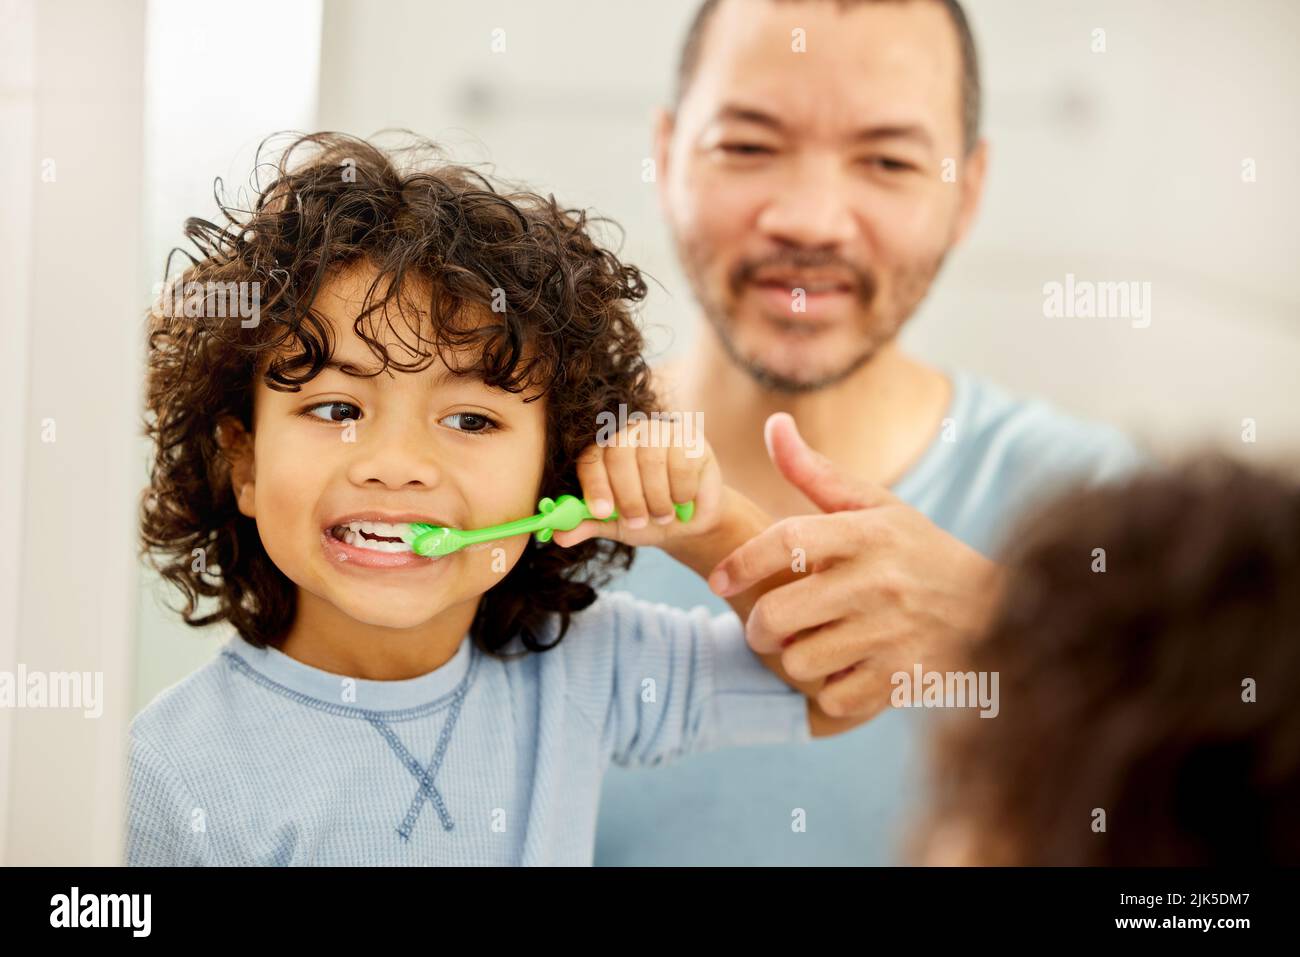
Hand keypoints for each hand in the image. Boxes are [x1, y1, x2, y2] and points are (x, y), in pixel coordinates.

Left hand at [551, 416, 722, 549]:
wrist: (689, 523)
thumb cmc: (648, 519)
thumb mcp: (616, 525)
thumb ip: (589, 525)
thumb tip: (559, 536)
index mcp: (604, 452)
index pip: (591, 459)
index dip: (595, 485)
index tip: (602, 512)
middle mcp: (629, 434)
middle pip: (619, 454)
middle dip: (628, 495)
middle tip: (637, 522)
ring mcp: (659, 431)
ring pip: (651, 459)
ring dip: (657, 497)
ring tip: (662, 516)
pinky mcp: (689, 437)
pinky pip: (681, 460)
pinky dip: (681, 489)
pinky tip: (682, 501)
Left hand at [707, 413, 1006, 724]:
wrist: (998, 609)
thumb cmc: (918, 552)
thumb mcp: (876, 506)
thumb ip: (817, 472)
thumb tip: (773, 425)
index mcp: (867, 533)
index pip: (785, 541)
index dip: (741, 564)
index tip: (718, 581)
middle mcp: (878, 581)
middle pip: (777, 615)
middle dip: (758, 627)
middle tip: (767, 627)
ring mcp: (892, 633)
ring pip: (798, 662)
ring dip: (795, 659)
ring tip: (813, 644)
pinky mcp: (903, 678)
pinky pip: (832, 697)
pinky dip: (830, 689)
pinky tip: (846, 669)